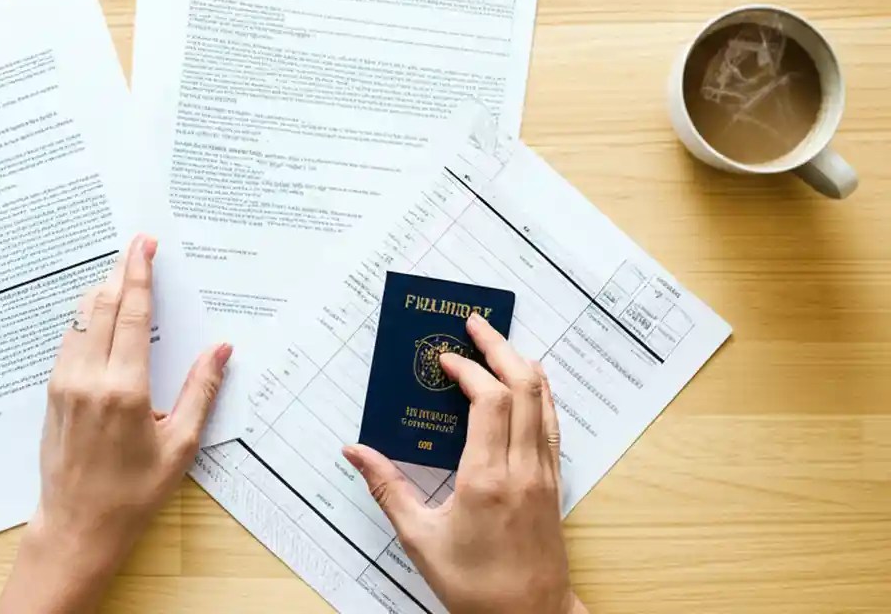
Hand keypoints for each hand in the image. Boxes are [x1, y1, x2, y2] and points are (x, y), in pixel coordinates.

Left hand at [0, 234, 231, 613]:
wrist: (77, 527)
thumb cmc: (133, 495)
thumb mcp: (180, 446)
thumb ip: (200, 391)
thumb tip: (220, 349)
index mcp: (124, 388)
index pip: (130, 313)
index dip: (140, 274)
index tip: (144, 246)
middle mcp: (88, 378)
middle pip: (101, 305)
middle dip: (120, 271)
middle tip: (137, 246)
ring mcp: (64, 384)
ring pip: (80, 319)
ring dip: (100, 292)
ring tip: (120, 273)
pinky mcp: (52, 393)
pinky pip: (69, 340)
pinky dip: (85, 318)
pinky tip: (98, 315)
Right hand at [343, 313, 586, 613]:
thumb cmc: (475, 587)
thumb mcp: (418, 538)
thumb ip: (386, 487)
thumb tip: (355, 451)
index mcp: (486, 479)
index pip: (488, 400)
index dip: (468, 369)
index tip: (444, 359)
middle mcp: (523, 469)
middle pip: (524, 386)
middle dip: (500, 347)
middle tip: (475, 324)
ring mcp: (545, 474)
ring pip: (545, 400)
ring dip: (523, 364)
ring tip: (499, 343)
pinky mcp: (555, 482)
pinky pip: (551, 423)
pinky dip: (538, 393)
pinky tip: (524, 386)